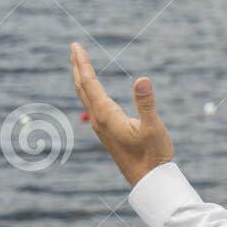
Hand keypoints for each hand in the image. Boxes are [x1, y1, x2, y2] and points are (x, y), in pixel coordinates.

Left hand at [69, 42, 173, 186]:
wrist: (148, 179)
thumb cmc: (153, 154)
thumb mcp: (153, 127)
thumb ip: (146, 103)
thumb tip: (142, 79)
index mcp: (106, 115)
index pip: (90, 84)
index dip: (83, 64)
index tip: (76, 46)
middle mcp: (99, 119)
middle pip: (82, 88)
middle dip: (78, 67)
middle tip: (74, 49)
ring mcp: (101, 127)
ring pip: (85, 97)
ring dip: (82, 79)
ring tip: (81, 66)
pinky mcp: (107, 132)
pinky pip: (92, 105)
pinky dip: (89, 91)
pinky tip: (94, 92)